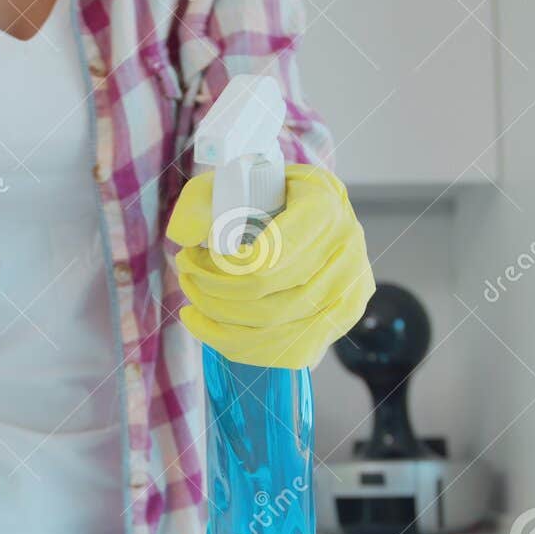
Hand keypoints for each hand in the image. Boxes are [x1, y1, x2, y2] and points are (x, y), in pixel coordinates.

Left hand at [165, 163, 373, 368]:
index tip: (191, 257)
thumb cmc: (267, 195)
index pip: (266, 261)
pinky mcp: (341, 322)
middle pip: (266, 299)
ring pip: (274, 333)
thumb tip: (185, 238)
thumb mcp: (230, 180)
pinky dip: (240, 347)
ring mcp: (349, 293)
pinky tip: (210, 327)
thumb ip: (200, 202)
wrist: (310, 211)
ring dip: (220, 322)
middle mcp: (346, 253)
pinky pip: (289, 353)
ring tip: (193, 300)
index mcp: (324, 209)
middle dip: (211, 294)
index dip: (219, 271)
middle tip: (186, 275)